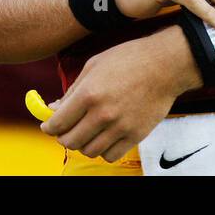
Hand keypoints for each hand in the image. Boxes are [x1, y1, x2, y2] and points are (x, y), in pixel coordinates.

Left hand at [42, 25, 202, 162]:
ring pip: (89, 151)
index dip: (48, 127)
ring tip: (86, 132)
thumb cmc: (129, 59)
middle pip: (70, 142)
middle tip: (65, 130)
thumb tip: (54, 108)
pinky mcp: (136, 135)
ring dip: (83, 144)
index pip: (58, 123)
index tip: (48, 126)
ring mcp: (120, 127)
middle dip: (63, 137)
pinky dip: (103, 150)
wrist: (165, 64)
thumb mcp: (94, 65)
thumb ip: (73, 89)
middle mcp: (103, 114)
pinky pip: (111, 155)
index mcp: (89, 93)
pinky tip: (104, 137)